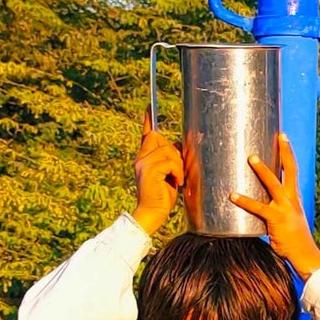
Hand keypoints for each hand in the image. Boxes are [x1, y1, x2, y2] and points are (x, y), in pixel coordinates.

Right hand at [132, 115, 184, 234]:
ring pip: (168, 150)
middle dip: (173, 152)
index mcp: (144, 158)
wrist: (152, 213)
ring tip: (177, 179)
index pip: (147, 135)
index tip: (149, 106)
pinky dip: (177, 172)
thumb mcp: (168, 175)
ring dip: (178, 165)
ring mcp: (143, 163)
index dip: (148, 120)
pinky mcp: (149, 170)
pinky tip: (176, 182)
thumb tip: (178, 146)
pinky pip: (170, 161)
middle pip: (160, 138)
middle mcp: (141, 158)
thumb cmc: (162, 196)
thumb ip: (169, 160)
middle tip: (177, 171)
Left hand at [229, 134, 319, 279]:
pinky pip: (258, 207)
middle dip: (285, 152)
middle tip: (279, 136)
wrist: (304, 254)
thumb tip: (262, 205)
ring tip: (250, 158)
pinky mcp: (276, 219)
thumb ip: (277, 210)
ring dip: (262, 170)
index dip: (288, 153)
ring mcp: (285, 208)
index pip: (293, 171)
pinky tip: (233, 195)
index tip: (283, 138)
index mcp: (295, 198)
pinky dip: (244, 201)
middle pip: (290, 170)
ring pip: (273, 183)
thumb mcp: (289, 219)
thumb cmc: (294, 239)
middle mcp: (292, 199)